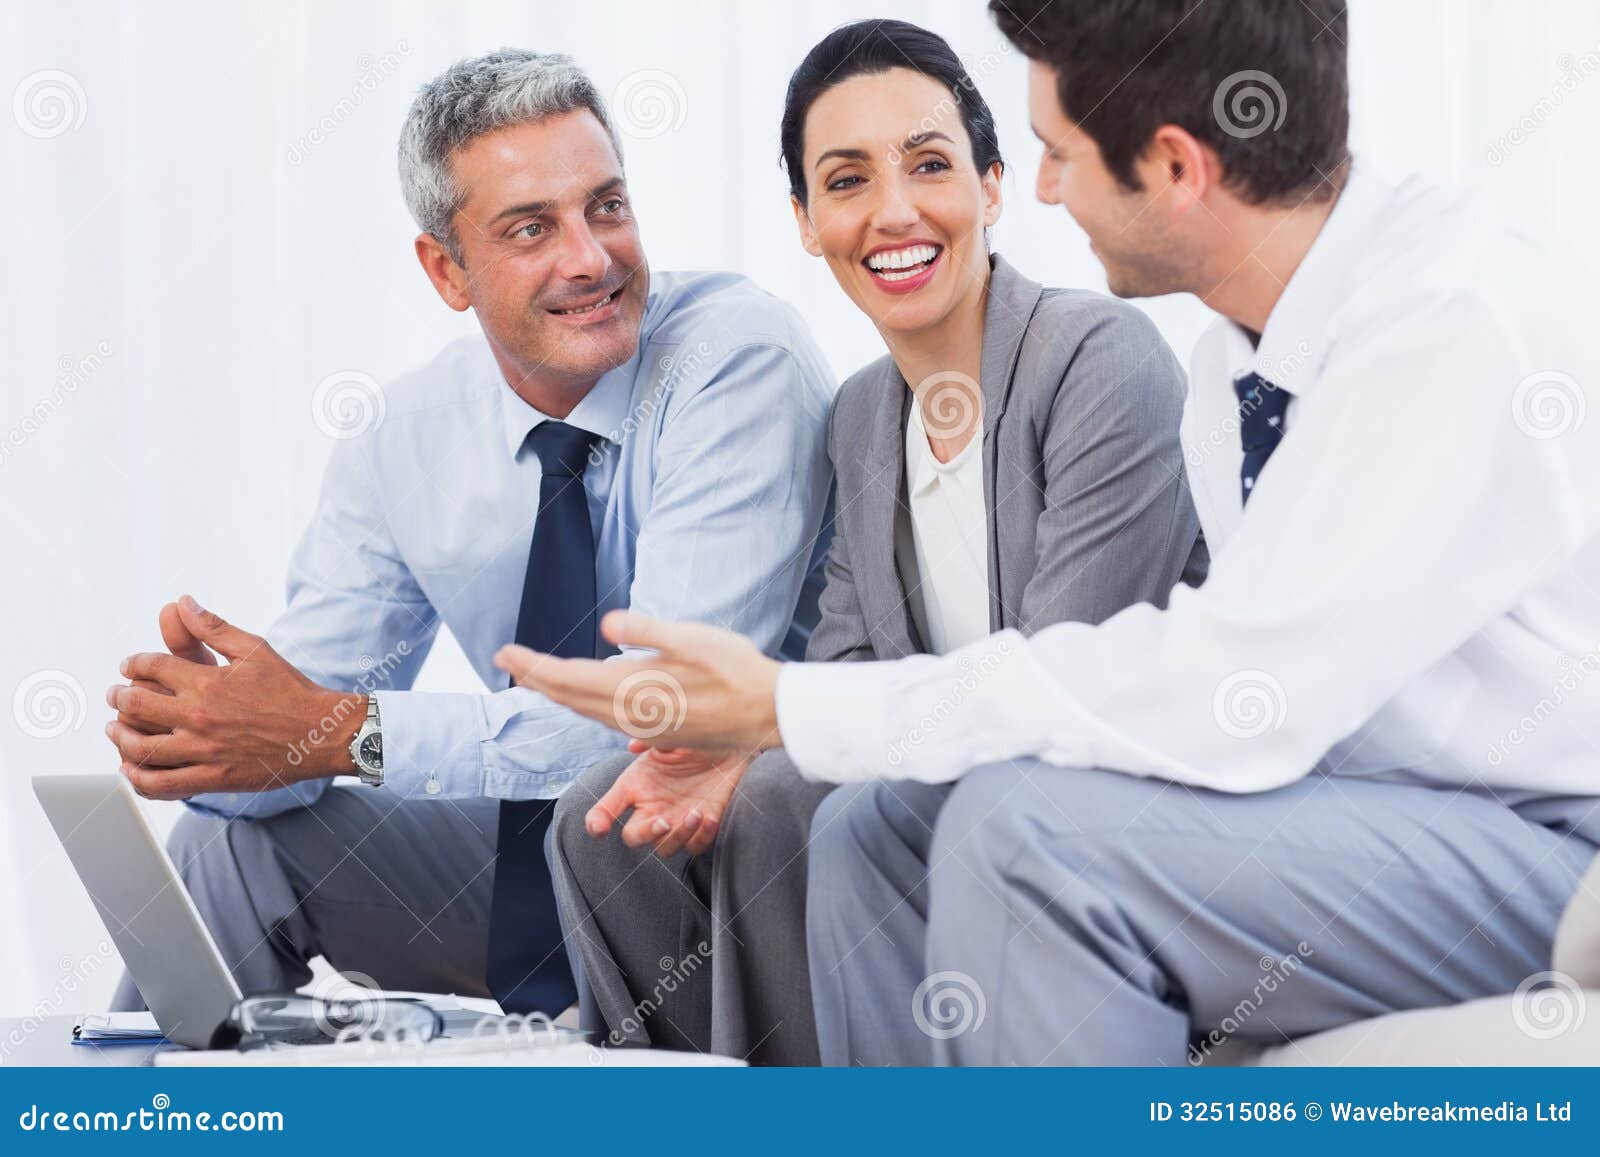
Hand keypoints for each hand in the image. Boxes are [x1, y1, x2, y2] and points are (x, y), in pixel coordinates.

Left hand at [105, 596, 361, 799]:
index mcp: (207, 682)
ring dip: (119, 736)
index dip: (133, 663)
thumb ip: (214, 627)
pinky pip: (162, 783)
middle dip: (118, 697)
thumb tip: (183, 602)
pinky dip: (138, 777)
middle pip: (135, 705)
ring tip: (115, 729)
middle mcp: (198, 716)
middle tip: (116, 696)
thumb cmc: (291, 689)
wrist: (321, 732)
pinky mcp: (212, 778)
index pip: (151, 666)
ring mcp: (203, 750)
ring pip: (140, 747)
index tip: (130, 666)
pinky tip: (131, 768)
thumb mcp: (255, 649)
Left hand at [494, 610, 783, 752]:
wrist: (769, 714)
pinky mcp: (657, 733)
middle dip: (536, 679)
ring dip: (557, 694)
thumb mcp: (694, 639)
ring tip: (534, 678)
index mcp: (635, 690)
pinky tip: (582, 697)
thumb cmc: (737, 670)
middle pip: (570, 698)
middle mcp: (632, 715)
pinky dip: (583, 705)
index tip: (504, 654)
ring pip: (586, 711)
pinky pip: (606, 719)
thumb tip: (608, 626)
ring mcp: (644, 728)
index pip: (569, 678)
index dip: (533, 667)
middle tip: (507, 662)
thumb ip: (649, 632)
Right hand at [586, 742, 751, 857]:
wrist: (729, 743)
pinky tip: (709, 818)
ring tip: (695, 813)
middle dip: (645, 834)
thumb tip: (636, 745)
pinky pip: (695, 847)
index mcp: (636, 786)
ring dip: (677, 837)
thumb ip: (652, 738)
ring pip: (665, 849)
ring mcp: (676, 821)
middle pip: (634, 837)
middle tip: (664, 821)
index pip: (606, 809)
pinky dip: (701, 837)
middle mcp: (652, 808)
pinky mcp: (701, 828)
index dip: (597, 821)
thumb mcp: (671, 736)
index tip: (600, 829)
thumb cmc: (693, 740)